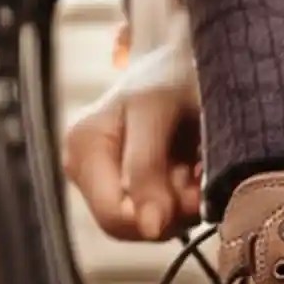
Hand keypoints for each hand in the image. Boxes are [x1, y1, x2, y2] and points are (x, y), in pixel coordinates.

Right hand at [64, 0, 201, 240]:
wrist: (185, 55)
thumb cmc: (170, 71)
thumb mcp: (158, 110)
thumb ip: (147, 168)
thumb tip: (149, 228)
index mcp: (84, 147)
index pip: (117, 218)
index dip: (163, 215)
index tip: (196, 187)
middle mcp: (86, 168)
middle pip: (135, 226)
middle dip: (174, 208)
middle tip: (199, 172)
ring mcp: (105, 179)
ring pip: (153, 223)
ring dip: (183, 202)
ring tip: (195, 161)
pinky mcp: (127, 185)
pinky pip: (160, 213)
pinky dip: (184, 198)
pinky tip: (192, 168)